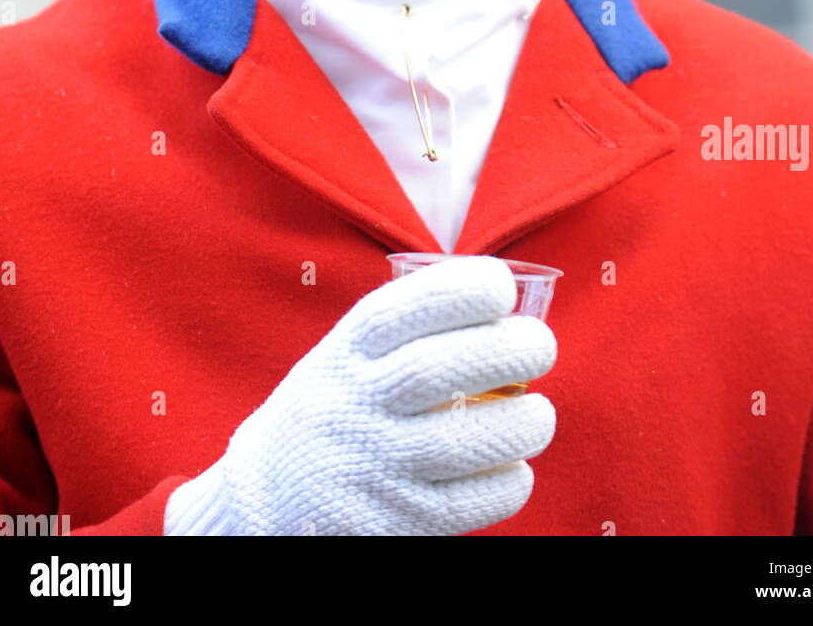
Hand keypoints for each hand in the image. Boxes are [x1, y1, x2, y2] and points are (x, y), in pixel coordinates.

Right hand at [214, 255, 556, 534]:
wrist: (270, 490)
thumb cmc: (342, 401)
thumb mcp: (351, 351)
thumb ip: (413, 327)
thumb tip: (512, 305)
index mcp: (346, 352)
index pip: (399, 311)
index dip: (460, 292)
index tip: (503, 289)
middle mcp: (351, 406)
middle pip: (433, 372)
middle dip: (506, 351)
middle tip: (542, 346)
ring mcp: (368, 468)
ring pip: (457, 444)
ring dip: (519, 424)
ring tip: (540, 415)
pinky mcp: (390, 524)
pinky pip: (464, 506)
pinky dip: (506, 484)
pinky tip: (515, 468)